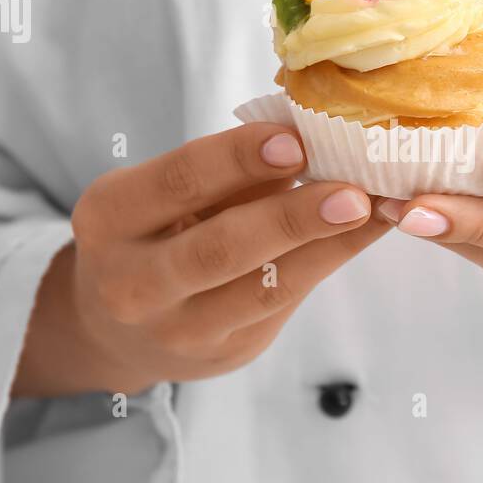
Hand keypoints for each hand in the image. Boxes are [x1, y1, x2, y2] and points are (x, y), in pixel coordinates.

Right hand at [14, 123, 387, 396]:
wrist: (121, 328)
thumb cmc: (158, 231)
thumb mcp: (167, 194)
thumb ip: (229, 168)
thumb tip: (313, 129)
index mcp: (108, 218)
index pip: (177, 182)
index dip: (236, 159)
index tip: (293, 138)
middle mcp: (132, 282)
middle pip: (219, 248)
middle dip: (291, 217)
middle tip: (351, 190)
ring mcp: (177, 328)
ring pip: (262, 287)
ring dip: (326, 245)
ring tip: (374, 210)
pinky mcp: (225, 353)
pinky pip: (285, 305)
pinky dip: (329, 263)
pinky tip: (365, 233)